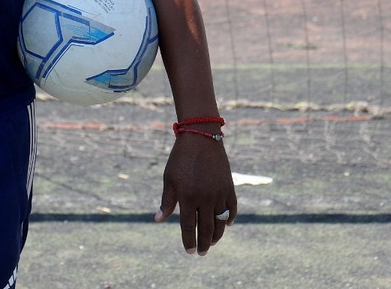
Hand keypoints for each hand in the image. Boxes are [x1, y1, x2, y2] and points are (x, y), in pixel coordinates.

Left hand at [154, 132, 236, 254]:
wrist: (201, 138)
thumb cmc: (180, 159)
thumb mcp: (169, 179)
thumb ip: (167, 201)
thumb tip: (158, 220)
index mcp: (187, 196)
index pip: (189, 226)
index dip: (188, 240)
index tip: (189, 251)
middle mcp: (205, 198)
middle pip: (206, 228)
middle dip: (203, 243)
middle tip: (201, 253)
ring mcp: (219, 193)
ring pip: (220, 222)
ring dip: (216, 235)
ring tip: (211, 242)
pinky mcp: (229, 188)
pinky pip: (231, 209)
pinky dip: (229, 218)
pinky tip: (225, 225)